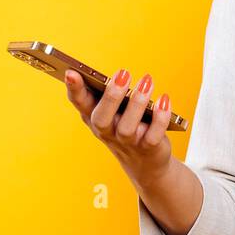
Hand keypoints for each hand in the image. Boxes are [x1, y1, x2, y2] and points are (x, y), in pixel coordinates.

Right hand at [64, 68, 173, 183]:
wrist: (146, 162)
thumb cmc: (126, 125)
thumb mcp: (114, 110)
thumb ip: (111, 93)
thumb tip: (120, 75)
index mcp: (94, 117)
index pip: (80, 103)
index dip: (74, 89)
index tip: (71, 72)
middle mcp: (106, 131)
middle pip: (102, 119)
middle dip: (111, 96)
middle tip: (123, 73)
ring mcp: (126, 142)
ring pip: (127, 127)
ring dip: (137, 102)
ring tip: (147, 81)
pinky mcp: (147, 148)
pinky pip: (153, 135)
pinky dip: (160, 118)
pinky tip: (163, 100)